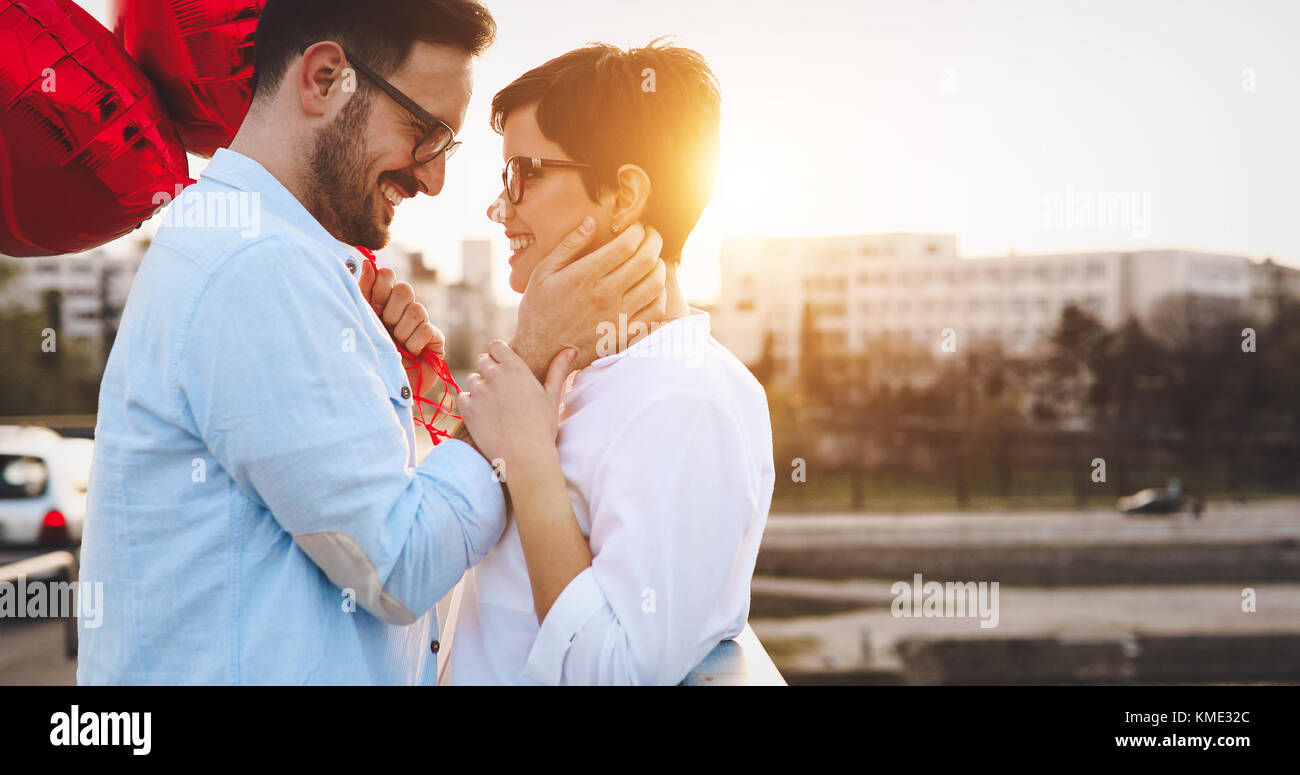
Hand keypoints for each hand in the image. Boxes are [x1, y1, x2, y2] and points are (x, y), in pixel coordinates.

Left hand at [359, 260, 444, 396]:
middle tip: (384, 327)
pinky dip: (415, 342)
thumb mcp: (359, 321)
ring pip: (416, 308)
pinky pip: (427, 328)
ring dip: (402, 329)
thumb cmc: (367, 356)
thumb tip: (366, 263)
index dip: (380, 286)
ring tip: (396, 345)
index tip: (372, 306)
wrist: (380, 389)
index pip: (386, 276)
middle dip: (390, 309)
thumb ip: (361, 292)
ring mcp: (419, 325)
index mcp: (381, 303)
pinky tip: (409, 352)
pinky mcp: (434, 340)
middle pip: (404, 289)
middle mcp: (401, 311)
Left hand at [458, 340, 575, 466]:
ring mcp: (478, 392)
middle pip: (482, 360)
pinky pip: (462, 397)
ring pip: (471, 379)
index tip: (503, 366)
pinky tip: (484, 414)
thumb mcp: (552, 396)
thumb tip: (570, 351)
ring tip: (493, 404)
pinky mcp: (467, 409)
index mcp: (515, 368)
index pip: (495, 346)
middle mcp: (494, 375)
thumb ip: (558, 370)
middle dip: (488, 370)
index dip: (498, 355)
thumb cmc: (542, 426)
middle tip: (499, 388)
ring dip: (479, 387)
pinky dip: (470, 403)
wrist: (525, 456)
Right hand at [511, 217, 665, 378]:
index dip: (638, 231)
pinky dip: (661, 295)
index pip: (627, 245)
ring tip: (654, 260)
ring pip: (656, 284)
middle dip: (654, 241)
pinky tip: (653, 287)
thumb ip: (569, 245)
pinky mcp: (624, 334)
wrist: (539, 351)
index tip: (638, 227)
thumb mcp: (543, 271)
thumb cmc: (538, 309)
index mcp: (585, 276)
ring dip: (660, 266)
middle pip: (647, 260)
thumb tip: (591, 222)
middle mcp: (605, 295)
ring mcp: (618, 316)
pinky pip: (655, 311)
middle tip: (652, 236)